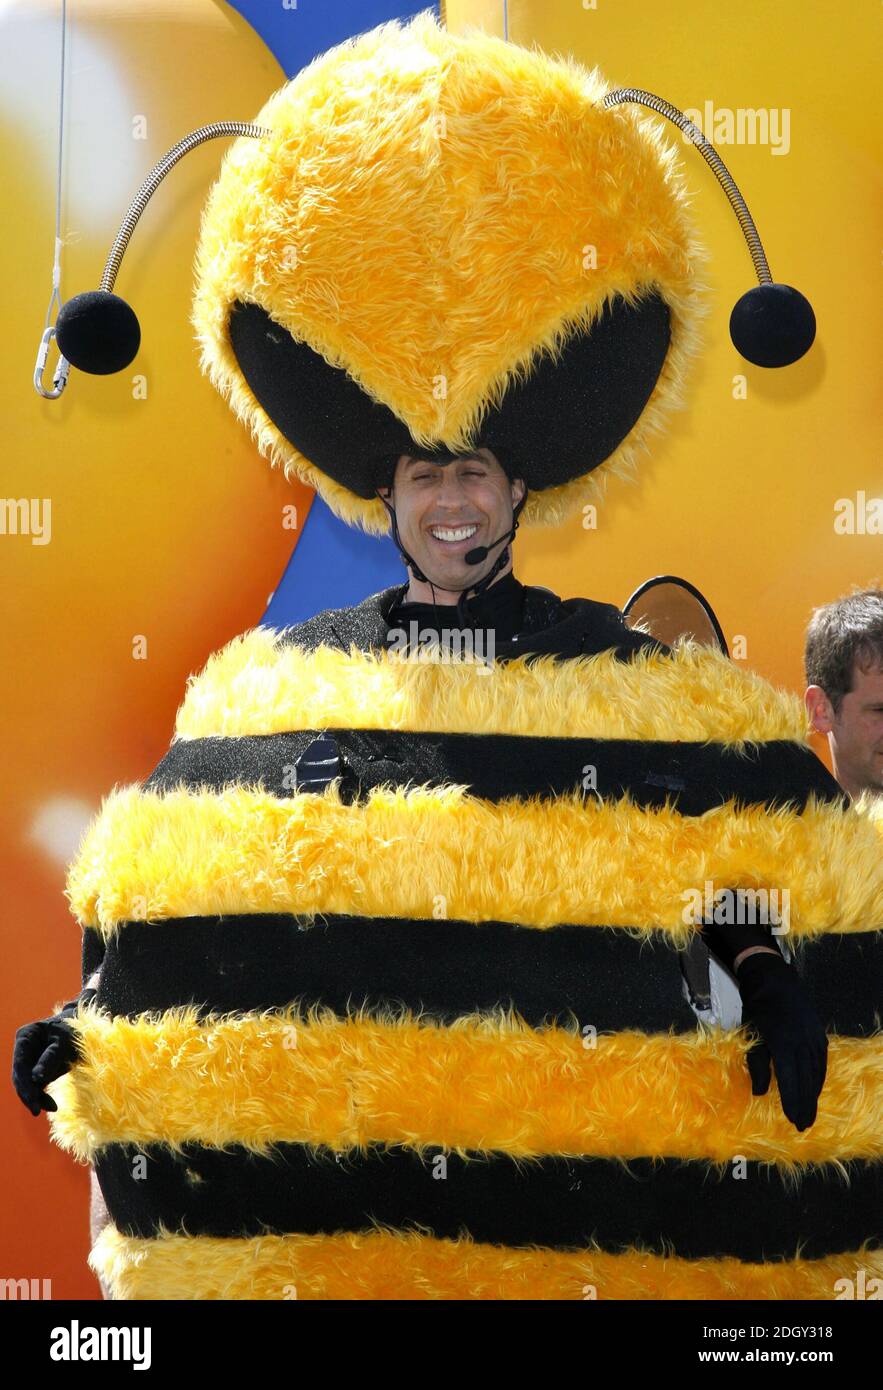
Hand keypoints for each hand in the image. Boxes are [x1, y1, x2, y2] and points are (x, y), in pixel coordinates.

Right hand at [12, 995, 91, 1115]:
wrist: (85, 1029)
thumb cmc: (76, 1030)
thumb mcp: (66, 1041)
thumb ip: (51, 1057)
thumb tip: (36, 1078)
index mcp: (27, 1035)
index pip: (21, 1062)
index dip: (25, 1080)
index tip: (33, 1095)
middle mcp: (24, 1049)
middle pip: (21, 1075)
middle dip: (28, 1094)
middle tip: (36, 1110)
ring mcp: (30, 1061)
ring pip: (27, 1084)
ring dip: (36, 1099)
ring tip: (52, 1107)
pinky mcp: (38, 1072)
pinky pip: (37, 1087)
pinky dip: (42, 1097)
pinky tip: (52, 1106)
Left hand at [736, 951, 827, 1131]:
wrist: (774, 980)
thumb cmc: (757, 1009)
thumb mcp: (751, 1035)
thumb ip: (756, 1064)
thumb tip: (760, 1093)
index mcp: (782, 1041)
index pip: (789, 1079)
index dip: (792, 1101)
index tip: (793, 1120)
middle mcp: (801, 1040)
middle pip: (806, 1079)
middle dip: (805, 1104)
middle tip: (803, 1125)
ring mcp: (813, 1036)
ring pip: (816, 1072)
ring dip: (814, 1095)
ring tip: (810, 1114)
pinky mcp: (818, 1033)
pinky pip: (821, 1061)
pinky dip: (819, 1078)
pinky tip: (815, 1090)